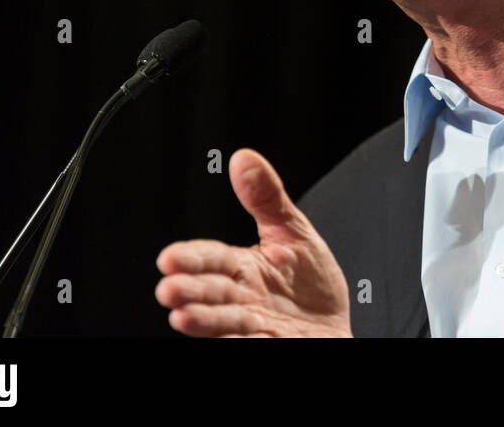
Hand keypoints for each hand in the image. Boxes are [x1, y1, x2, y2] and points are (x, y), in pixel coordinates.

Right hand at [155, 148, 351, 336]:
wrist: (334, 327)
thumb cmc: (310, 284)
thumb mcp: (293, 232)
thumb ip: (267, 198)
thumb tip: (243, 157)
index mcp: (243, 269)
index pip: (212, 260)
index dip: (191, 260)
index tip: (169, 258)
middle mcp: (242, 299)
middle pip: (211, 293)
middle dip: (190, 291)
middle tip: (169, 289)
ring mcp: (254, 327)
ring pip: (223, 323)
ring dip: (203, 321)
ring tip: (182, 317)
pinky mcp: (269, 345)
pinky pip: (250, 344)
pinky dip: (237, 341)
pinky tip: (230, 336)